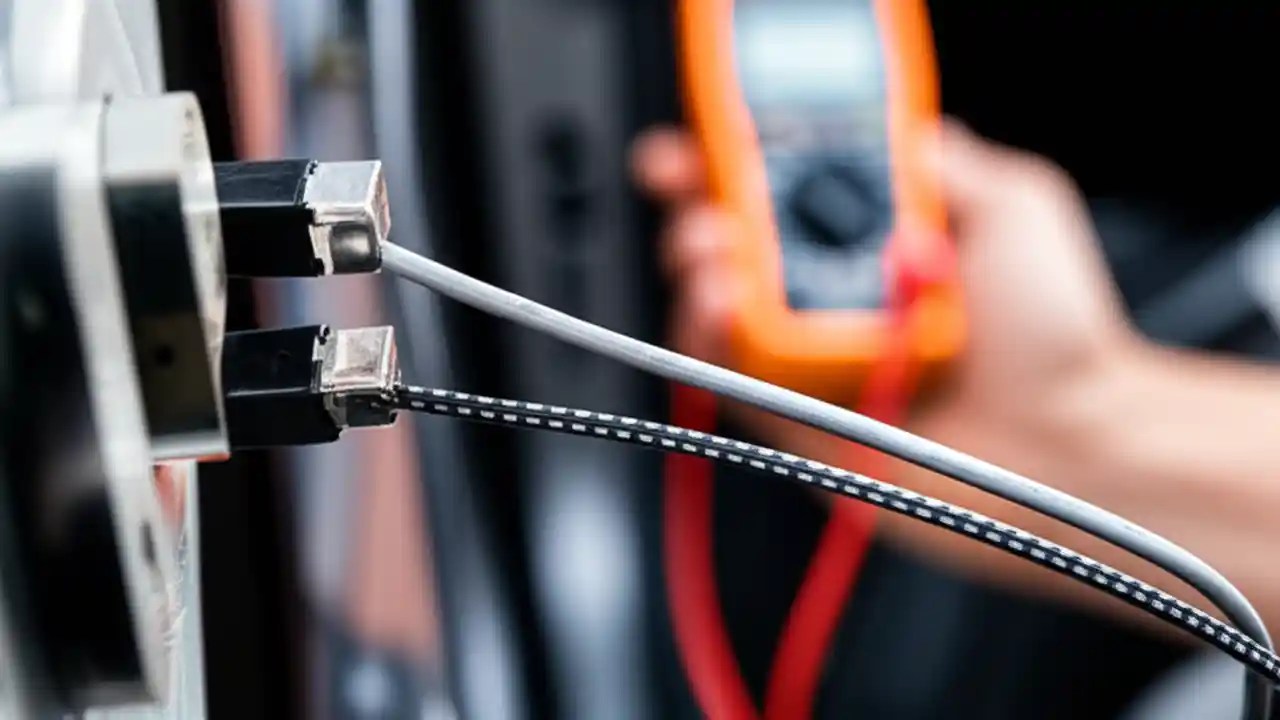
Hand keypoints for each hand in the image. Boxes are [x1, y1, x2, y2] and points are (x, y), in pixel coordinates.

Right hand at [632, 121, 1153, 598]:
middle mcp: (829, 288)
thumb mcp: (1014, 205)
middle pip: (728, 230)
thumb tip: (882, 126)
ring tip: (715, 249)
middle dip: (696, 198)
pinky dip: (704, 334)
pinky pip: (721, 371)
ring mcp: (804, 350)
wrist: (1067, 437)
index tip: (704, 132)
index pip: (778, 179)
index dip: (731, 152)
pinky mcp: (790, 411)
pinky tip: (719, 304)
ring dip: (696, 261)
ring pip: (712, 295)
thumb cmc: (1057, 333)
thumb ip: (943, 159)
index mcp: (872, 233)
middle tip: (697, 189)